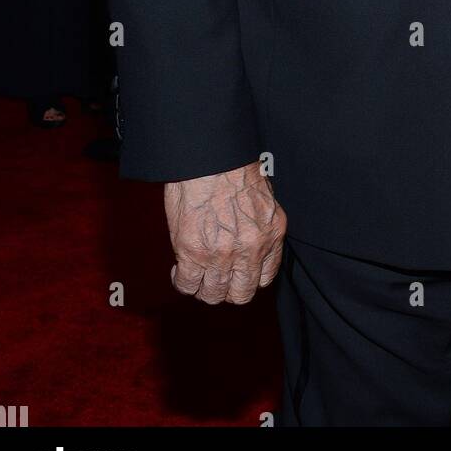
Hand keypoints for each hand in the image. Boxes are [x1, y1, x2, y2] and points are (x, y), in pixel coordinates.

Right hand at [164, 159, 285, 304]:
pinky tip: (179, 270)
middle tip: (215, 277)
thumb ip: (257, 226)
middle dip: (227, 289)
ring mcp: (222, 254)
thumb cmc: (232, 166)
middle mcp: (250, 249)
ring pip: (213, 294)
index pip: (264, 277)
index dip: (247, 278)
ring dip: (203, 288)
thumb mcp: (261, 198)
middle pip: (241, 294)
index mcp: (271, 233)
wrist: (209, 156)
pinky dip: (182, 281)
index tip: (236, 273)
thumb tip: (246, 239)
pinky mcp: (193, 253)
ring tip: (195, 274)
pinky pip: (187, 285)